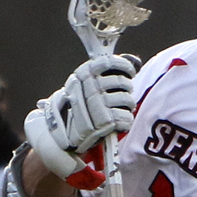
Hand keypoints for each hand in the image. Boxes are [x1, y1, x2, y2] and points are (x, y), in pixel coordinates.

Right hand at [24, 54, 141, 183]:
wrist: (61, 134)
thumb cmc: (77, 107)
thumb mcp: (84, 85)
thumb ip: (106, 72)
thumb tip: (134, 61)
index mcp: (82, 74)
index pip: (110, 62)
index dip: (125, 66)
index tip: (129, 71)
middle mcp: (89, 87)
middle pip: (122, 82)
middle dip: (127, 90)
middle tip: (122, 97)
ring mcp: (96, 105)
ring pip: (127, 100)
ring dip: (128, 106)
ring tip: (121, 110)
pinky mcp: (103, 122)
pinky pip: (126, 117)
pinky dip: (125, 122)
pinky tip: (119, 123)